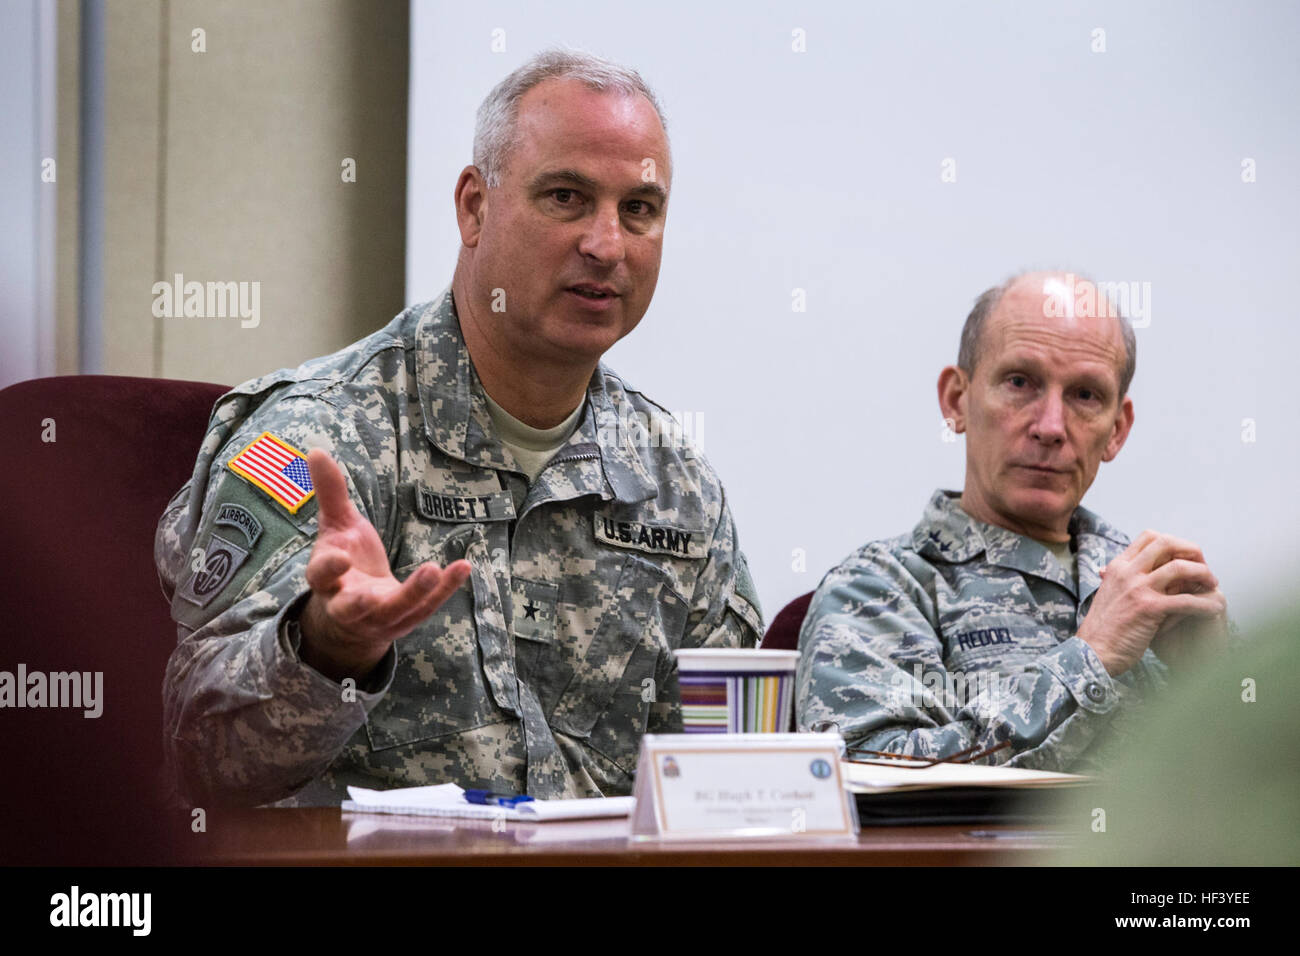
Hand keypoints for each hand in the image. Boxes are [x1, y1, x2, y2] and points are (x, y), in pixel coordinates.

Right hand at [297, 449, 470, 682]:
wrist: (356, 614)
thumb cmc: (345, 561)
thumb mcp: (337, 526)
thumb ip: (330, 493)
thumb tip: (316, 450)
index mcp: (326, 580)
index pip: (322, 576)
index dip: (329, 568)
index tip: (341, 557)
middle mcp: (349, 605)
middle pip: (351, 608)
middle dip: (360, 604)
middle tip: (371, 596)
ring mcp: (380, 617)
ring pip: (396, 610)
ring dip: (415, 593)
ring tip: (433, 571)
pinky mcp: (408, 619)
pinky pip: (428, 606)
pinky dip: (446, 589)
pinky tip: (463, 566)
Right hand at [1078, 530, 1226, 675]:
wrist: (1093, 654)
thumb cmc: (1104, 630)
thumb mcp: (1111, 596)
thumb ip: (1128, 582)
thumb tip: (1150, 574)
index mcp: (1117, 567)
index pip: (1149, 537)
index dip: (1174, 543)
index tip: (1185, 557)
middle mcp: (1126, 572)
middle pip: (1165, 542)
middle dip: (1191, 551)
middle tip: (1203, 566)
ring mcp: (1137, 588)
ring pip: (1180, 567)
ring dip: (1203, 574)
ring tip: (1213, 586)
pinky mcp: (1149, 608)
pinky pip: (1187, 600)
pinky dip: (1206, 604)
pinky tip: (1215, 610)